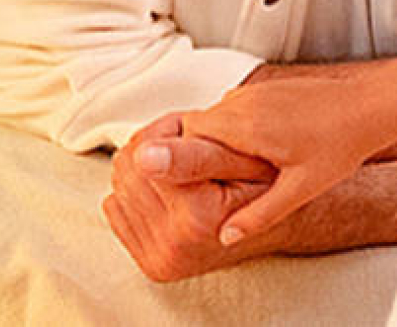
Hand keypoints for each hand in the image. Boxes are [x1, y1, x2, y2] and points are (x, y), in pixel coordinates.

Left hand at [104, 114, 274, 281]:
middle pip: (127, 171)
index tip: (191, 131)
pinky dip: (139, 195)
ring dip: (145, 172)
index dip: (166, 132)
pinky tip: (170, 192)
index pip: (143, 154)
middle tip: (188, 149)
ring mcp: (163, 259)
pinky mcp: (155, 266)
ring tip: (182, 171)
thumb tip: (142, 156)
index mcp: (199, 216)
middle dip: (152, 150)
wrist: (279, 225)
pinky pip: (116, 213)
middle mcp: (177, 244)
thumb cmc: (266, 183)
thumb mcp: (242, 157)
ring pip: (119, 189)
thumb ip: (194, 153)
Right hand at [178, 72, 391, 244]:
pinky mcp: (269, 89)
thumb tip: (227, 236)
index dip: (179, 157)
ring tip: (230, 168)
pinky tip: (254, 149)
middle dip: (194, 150)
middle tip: (203, 180)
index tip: (181, 179)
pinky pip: (235, 107)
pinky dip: (233, 127)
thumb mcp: (299, 189)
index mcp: (244, 125)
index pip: (187, 135)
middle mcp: (245, 102)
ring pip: (215, 114)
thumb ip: (259, 214)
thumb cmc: (339, 144)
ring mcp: (256, 92)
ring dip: (215, 139)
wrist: (369, 108)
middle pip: (196, 124)